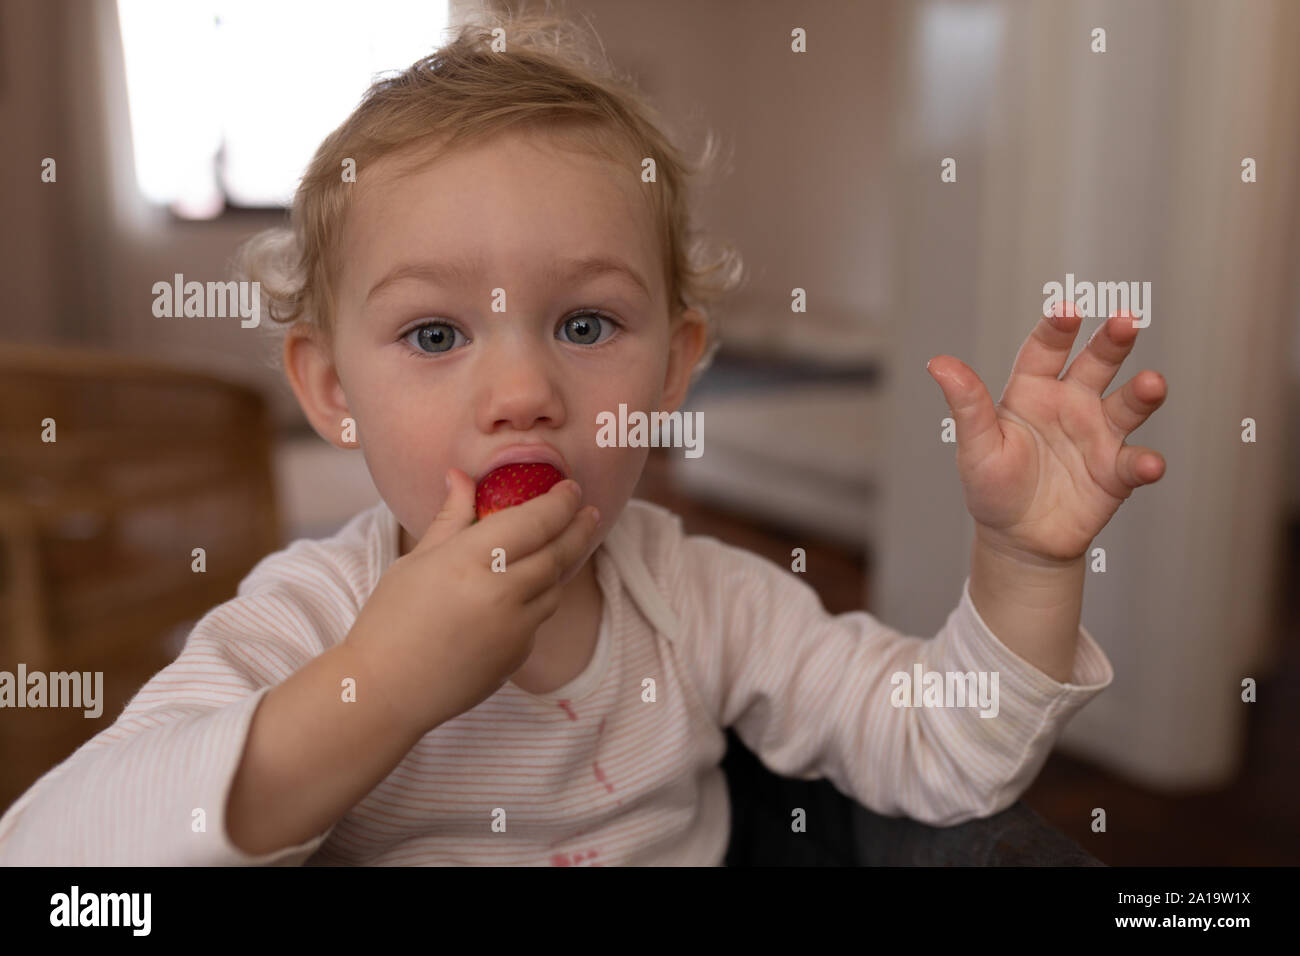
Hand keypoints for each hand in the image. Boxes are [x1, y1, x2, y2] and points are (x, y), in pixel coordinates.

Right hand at [345, 468, 600, 733]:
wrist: (386, 691)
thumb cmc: (391, 620)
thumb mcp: (417, 560)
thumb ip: (451, 517)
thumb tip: (461, 476)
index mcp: (470, 559)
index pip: (535, 521)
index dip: (560, 502)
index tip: (572, 489)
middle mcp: (501, 592)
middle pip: (558, 552)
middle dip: (579, 528)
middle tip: (590, 511)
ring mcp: (514, 628)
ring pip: (554, 586)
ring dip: (561, 563)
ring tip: (564, 544)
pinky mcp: (518, 655)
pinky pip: (539, 618)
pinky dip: (538, 598)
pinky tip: (528, 588)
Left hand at [926, 303, 1167, 563]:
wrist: (1017, 539)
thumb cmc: (992, 486)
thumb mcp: (974, 446)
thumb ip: (966, 404)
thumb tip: (938, 363)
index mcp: (1033, 392)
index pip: (1044, 351)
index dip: (1056, 330)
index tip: (1067, 312)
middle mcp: (1072, 405)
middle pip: (1096, 364)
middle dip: (1111, 342)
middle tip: (1125, 322)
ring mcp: (1098, 436)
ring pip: (1127, 405)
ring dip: (1142, 394)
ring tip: (1152, 385)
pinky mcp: (1116, 472)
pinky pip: (1134, 463)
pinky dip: (1145, 463)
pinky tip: (1149, 464)